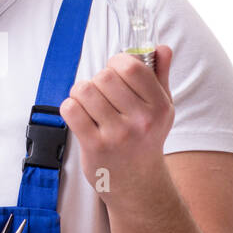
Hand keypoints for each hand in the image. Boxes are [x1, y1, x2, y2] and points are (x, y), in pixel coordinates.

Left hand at [60, 45, 174, 199]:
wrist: (138, 184)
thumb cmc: (146, 139)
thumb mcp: (161, 109)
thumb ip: (161, 76)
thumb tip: (162, 47)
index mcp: (159, 107)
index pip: (131, 67)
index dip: (116, 62)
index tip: (114, 71)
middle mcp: (140, 121)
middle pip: (104, 77)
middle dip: (98, 79)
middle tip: (101, 92)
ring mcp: (117, 135)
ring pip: (84, 90)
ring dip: (81, 92)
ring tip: (89, 103)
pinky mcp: (95, 146)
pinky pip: (71, 110)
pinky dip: (70, 107)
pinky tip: (80, 115)